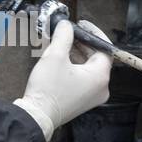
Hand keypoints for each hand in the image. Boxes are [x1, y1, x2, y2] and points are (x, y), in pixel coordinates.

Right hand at [14, 20, 111, 140]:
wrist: (37, 116)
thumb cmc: (48, 89)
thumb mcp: (55, 56)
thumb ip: (64, 36)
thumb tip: (66, 25)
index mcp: (100, 77)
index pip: (104, 49)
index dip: (93, 34)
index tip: (82, 26)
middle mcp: (101, 88)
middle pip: (96, 58)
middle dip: (82, 44)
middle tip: (69, 33)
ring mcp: (92, 96)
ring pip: (89, 68)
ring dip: (77, 55)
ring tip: (62, 44)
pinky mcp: (83, 101)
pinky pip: (83, 79)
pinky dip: (75, 67)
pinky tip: (61, 59)